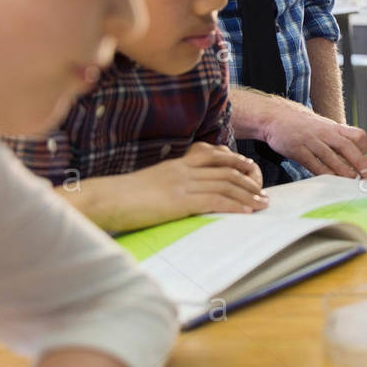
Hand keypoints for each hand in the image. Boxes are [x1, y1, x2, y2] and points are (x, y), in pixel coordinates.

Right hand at [90, 142, 266, 232]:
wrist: (104, 200)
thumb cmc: (121, 196)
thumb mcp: (150, 181)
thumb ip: (168, 181)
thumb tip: (177, 192)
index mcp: (175, 164)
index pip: (211, 155)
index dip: (234, 160)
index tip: (249, 166)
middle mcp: (183, 170)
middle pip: (224, 171)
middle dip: (248, 180)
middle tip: (262, 190)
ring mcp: (182, 184)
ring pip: (225, 185)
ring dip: (248, 195)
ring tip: (262, 203)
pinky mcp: (180, 201)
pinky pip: (215, 201)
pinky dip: (235, 206)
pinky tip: (247, 212)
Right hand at [263, 99, 366, 177]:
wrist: (275, 116)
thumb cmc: (304, 126)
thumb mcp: (325, 128)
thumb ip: (341, 141)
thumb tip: (362, 158)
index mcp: (334, 127)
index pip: (358, 135)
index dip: (366, 149)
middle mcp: (325, 132)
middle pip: (347, 146)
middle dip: (360, 161)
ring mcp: (310, 140)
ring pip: (330, 156)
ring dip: (343, 170)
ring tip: (352, 180)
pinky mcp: (297, 149)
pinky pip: (312, 163)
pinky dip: (323, 172)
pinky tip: (330, 180)